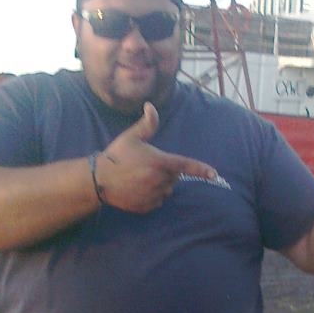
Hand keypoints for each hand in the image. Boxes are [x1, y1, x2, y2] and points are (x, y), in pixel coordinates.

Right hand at [96, 103, 217, 212]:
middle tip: (146, 165)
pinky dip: (152, 196)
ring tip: (140, 178)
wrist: (99, 180)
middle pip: (174, 177)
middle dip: (166, 171)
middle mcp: (160, 180)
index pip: (185, 165)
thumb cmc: (116, 156)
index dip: (201, 169)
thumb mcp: (131, 137)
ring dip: (160, 184)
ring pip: (167, 190)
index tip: (214, 173)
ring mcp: (154, 195)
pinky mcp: (148, 206)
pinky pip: (158, 201)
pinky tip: (138, 188)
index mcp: (159, 162)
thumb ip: (147, 124)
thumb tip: (151, 105)